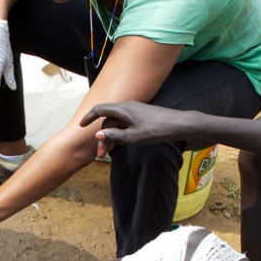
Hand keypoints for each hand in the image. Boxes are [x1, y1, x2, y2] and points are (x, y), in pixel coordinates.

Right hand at [80, 101, 199, 157]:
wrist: (179, 124)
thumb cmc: (156, 129)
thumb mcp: (133, 137)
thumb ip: (114, 136)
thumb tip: (98, 135)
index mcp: (123, 109)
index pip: (100, 110)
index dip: (88, 117)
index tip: (81, 126)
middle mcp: (127, 107)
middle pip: (108, 120)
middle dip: (102, 137)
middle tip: (101, 154)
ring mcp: (134, 111)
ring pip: (117, 123)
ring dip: (111, 137)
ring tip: (110, 153)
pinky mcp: (141, 116)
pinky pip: (125, 124)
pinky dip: (120, 134)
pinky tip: (121, 145)